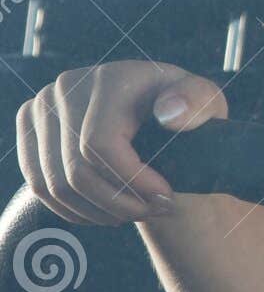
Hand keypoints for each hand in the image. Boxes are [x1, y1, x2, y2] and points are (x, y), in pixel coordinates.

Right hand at [16, 62, 227, 224]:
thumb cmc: (185, 109)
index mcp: (108, 79)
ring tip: (137, 211)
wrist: (156, 110)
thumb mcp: (205, 102)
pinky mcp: (29, 130)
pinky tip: (108, 211)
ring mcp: (41, 108)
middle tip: (155, 210)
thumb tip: (169, 114)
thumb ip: (198, 103)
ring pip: (56, 185)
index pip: (100, 145)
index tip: (166, 198)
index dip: (132, 182)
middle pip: (76, 170)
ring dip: (99, 211)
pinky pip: (40, 186)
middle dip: (119, 203)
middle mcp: (66, 88)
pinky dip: (75, 209)